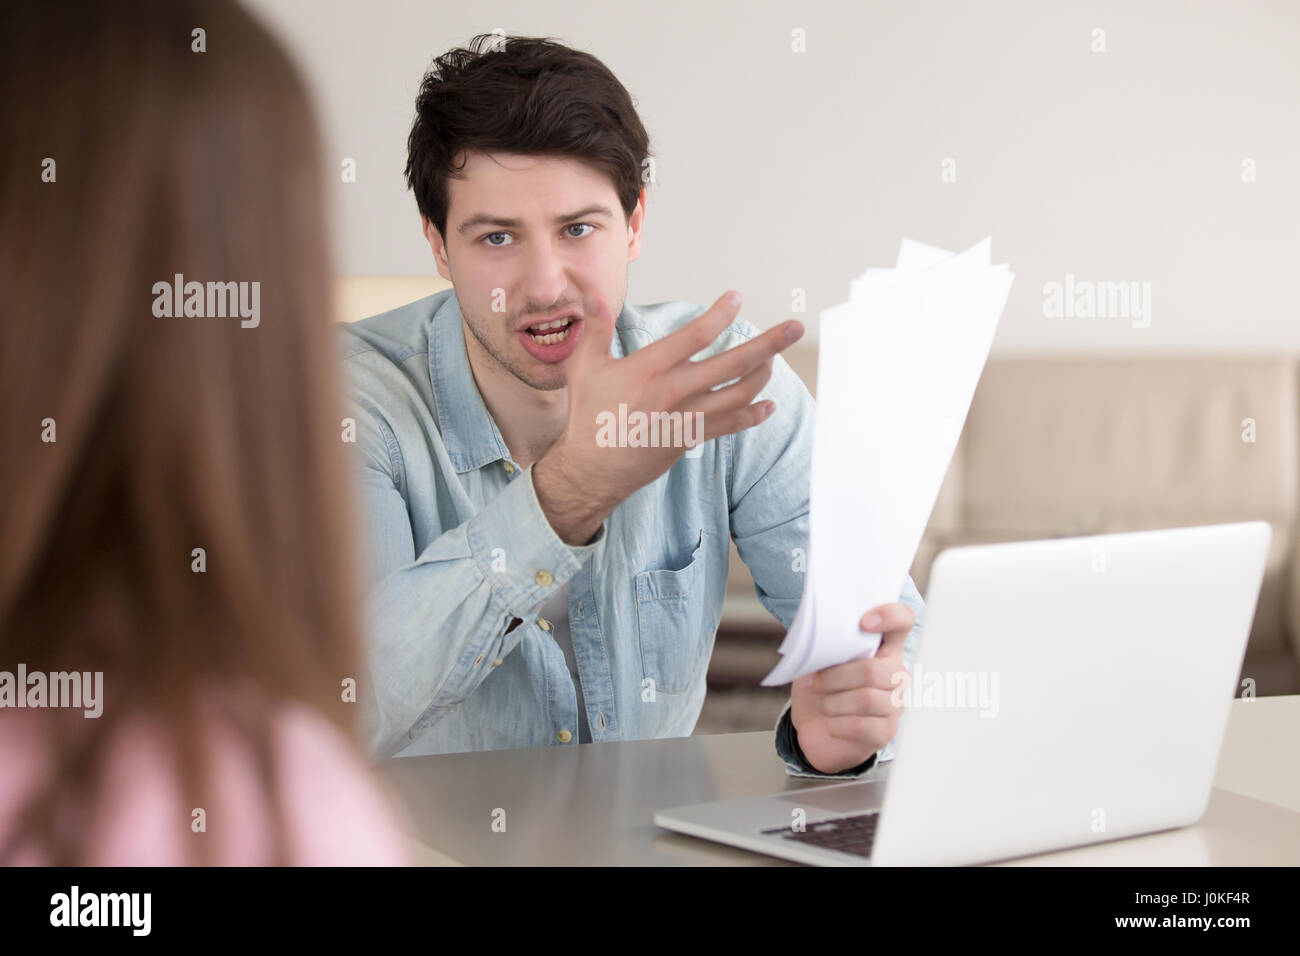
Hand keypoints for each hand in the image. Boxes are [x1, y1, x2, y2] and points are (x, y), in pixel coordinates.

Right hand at [535, 290, 803, 544]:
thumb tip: (593, 291)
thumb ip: (596, 327)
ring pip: (740, 393)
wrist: (592, 469)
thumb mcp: (585, 366)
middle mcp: (675, 391)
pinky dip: (754, 413)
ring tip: (775, 358)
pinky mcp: (692, 438)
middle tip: (795, 327)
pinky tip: (768, 404)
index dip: (721, 315)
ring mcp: (687, 417)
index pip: (696, 335)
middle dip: (769, 343)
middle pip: (734, 363)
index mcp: (649, 368)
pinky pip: (732, 424)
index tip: (737, 298)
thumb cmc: (588, 415)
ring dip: (764, 373)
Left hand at [789, 602, 914, 773]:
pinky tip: (830, 723)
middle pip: (872, 671)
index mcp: (883, 649)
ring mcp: (894, 705)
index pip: (903, 621)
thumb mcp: (817, 664)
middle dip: (834, 677)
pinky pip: (860, 725)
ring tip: (822, 703)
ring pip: (865, 699)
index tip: (863, 622)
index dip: (890, 615)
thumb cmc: (820, 690)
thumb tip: (821, 643)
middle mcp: (896, 674)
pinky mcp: (886, 732)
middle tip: (814, 682)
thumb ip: (825, 648)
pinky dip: (836, 724)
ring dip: (833, 702)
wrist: (815, 731)